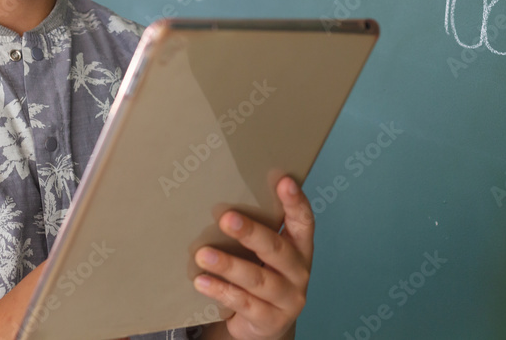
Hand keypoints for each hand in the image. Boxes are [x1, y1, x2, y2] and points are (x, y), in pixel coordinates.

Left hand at [193, 176, 313, 339]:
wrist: (265, 325)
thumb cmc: (263, 275)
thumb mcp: (267, 254)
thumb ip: (258, 231)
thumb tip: (224, 196)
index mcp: (301, 248)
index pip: (304, 221)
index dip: (296, 201)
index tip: (283, 180)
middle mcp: (299, 272)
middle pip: (277, 249)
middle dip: (251, 233)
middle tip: (226, 218)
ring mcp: (287, 299)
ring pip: (257, 279)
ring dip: (228, 265)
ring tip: (202, 253)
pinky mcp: (270, 321)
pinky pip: (243, 303)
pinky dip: (221, 291)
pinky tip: (201, 281)